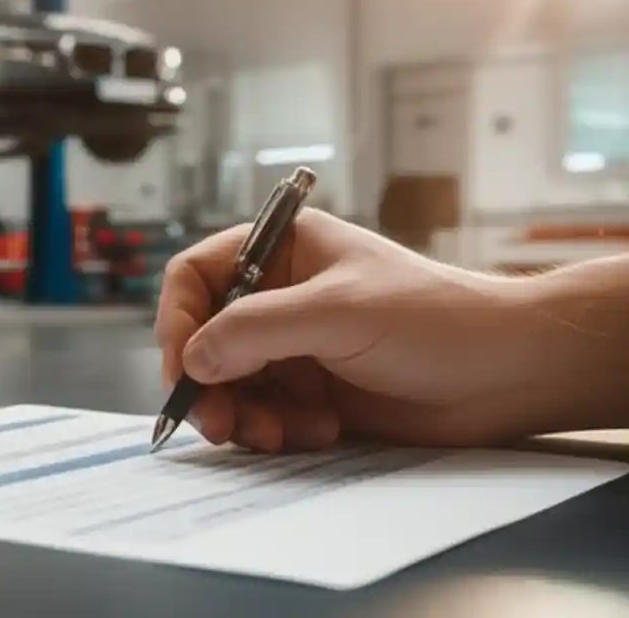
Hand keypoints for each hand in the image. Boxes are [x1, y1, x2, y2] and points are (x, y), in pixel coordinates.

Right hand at [155, 209, 625, 452]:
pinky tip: (319, 431)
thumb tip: (192, 359)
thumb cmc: (435, 319)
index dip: (178, 322)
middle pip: (203, 339)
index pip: (195, 277)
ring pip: (228, 384)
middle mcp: (277, 296)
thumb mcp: (337, 312)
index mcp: (279, 251)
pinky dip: (275, 430)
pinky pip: (261, 414)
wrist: (507, 373)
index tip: (184, 370)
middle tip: (221, 425)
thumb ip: (256, 329)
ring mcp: (293, 347)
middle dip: (208, 384)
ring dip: (243, 415)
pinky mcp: (309, 392)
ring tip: (279, 435)